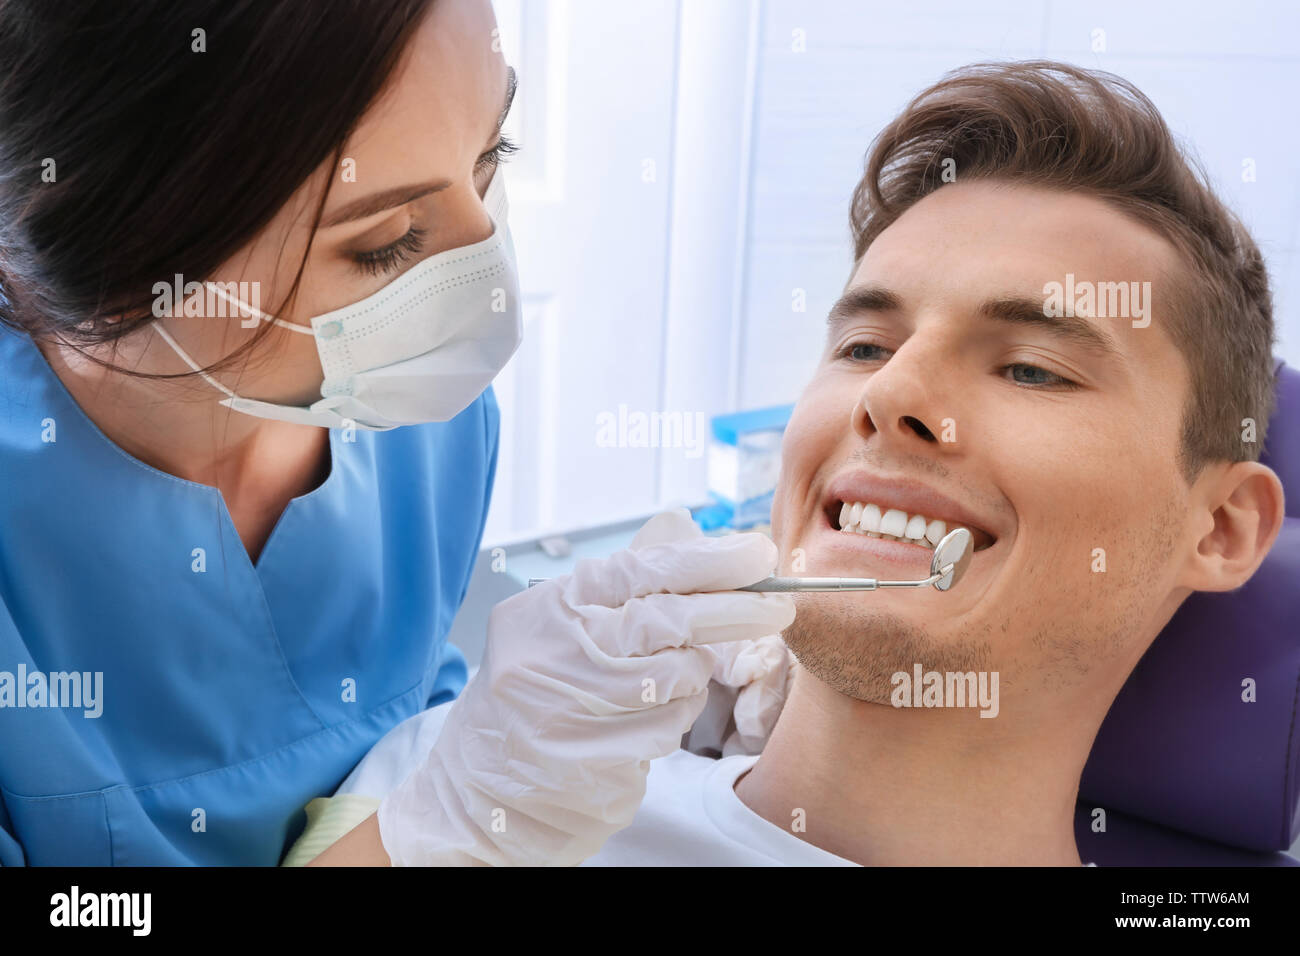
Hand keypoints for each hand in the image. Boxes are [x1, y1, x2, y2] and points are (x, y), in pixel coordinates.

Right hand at [375, 508, 794, 865]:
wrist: (480, 788)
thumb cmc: (534, 692)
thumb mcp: (560, 624)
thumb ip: (623, 584)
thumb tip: (694, 533)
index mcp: (548, 608)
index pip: (638, 569)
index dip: (706, 559)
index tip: (757, 555)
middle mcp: (553, 652)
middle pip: (666, 620)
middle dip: (734, 611)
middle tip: (778, 608)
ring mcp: (570, 709)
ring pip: (675, 676)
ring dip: (694, 674)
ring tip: (678, 675)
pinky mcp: (593, 759)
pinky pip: (666, 727)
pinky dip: (674, 717)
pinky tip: (650, 717)